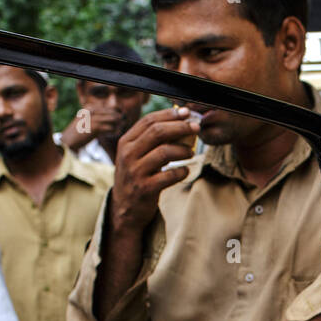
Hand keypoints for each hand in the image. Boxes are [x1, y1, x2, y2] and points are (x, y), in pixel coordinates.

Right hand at [59, 108, 122, 148]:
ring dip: (117, 124)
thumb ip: (97, 119)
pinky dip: (113, 130)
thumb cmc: (78, 134)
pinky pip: (108, 127)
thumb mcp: (87, 122)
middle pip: (110, 112)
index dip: (114, 112)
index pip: (106, 108)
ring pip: (111, 119)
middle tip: (123, 122)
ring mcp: (92, 118)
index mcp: (88, 108)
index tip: (120, 118)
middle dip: (117, 117)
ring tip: (121, 127)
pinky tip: (116, 133)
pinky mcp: (94, 127)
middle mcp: (90, 111)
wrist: (67, 141)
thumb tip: (112, 119)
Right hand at [107, 107, 198, 238]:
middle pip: (158, 132)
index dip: (170, 114)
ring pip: (165, 152)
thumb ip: (151, 140)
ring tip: (190, 153)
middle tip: (196, 127)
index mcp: (126, 142)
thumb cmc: (135, 177)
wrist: (124, 208)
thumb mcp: (135, 155)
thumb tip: (179, 121)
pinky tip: (185, 171)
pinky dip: (182, 172)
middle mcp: (128, 154)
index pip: (149, 120)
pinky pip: (170, 176)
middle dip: (180, 127)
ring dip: (183, 150)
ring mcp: (136, 172)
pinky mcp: (145, 189)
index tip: (186, 112)